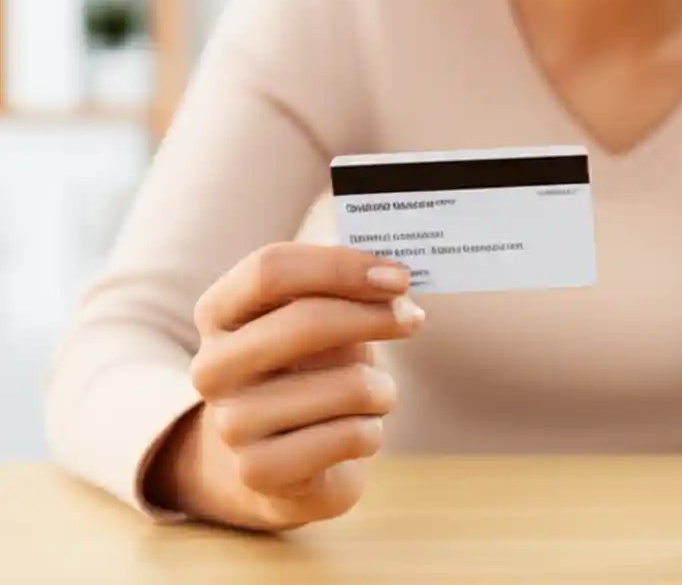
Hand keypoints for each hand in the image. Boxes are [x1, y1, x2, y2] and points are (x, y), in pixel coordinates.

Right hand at [144, 244, 426, 530]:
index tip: (398, 276)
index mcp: (219, 313)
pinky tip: (358, 433)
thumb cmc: (309, 375)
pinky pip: (352, 436)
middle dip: (376, 316)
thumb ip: (343, 292)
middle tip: (413, 318)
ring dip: (382, 388)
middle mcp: (212, 366)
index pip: (271, 269)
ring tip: (377, 395)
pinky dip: (373, 430)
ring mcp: (231, 423)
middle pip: (306, 321)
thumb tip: (394, 277)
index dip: (341, 266)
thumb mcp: (318, 324)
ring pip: (347, 386)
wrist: (281, 464)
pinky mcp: (260, 472)